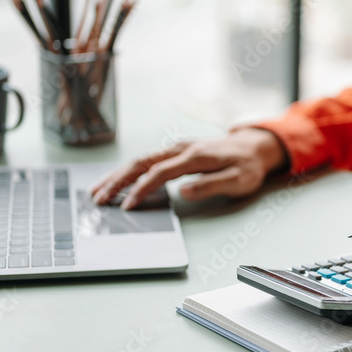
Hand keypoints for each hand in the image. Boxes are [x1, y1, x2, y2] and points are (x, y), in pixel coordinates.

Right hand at [90, 128, 287, 209]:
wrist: (254, 146)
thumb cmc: (247, 166)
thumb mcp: (238, 180)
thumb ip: (211, 185)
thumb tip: (184, 192)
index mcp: (195, 156)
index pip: (160, 172)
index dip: (142, 189)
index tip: (128, 205)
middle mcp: (181, 149)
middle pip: (141, 163)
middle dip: (117, 180)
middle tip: (98, 198)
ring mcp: (176, 149)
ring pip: (140, 160)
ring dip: (117, 175)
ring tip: (97, 191)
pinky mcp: (175, 152)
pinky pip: (146, 161)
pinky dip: (128, 171)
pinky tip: (116, 182)